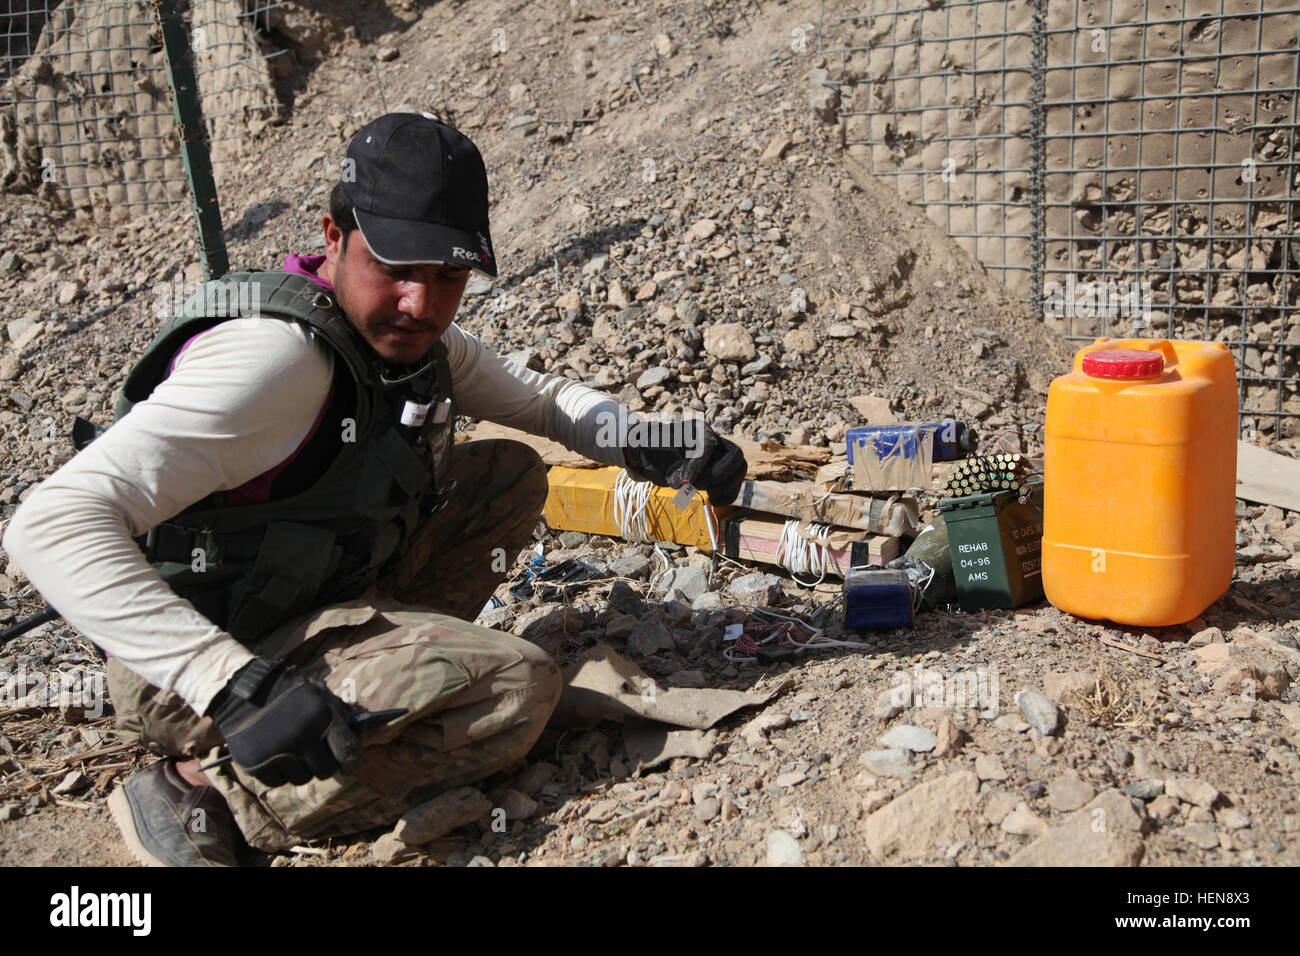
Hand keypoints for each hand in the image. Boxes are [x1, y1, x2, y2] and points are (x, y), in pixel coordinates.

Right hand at [207, 658, 358, 786]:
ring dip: (301, 769)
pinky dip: (280, 774)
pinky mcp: (256, 765)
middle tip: (316, 755)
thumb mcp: (318, 692)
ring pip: (302, 779)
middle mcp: (301, 739)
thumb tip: (358, 734)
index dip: (352, 762)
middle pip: (325, 771)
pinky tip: (276, 757)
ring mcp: (278, 754)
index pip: (347, 753)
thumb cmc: (288, 692)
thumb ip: (339, 712)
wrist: (243, 693)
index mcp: (320, 719)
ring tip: (293, 751)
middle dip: (323, 764)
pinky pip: (278, 783)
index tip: (349, 764)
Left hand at [622, 418, 746, 506]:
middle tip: (706, 488)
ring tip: (711, 497)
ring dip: (728, 487)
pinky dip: (728, 494)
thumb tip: (684, 482)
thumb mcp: (654, 454)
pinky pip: (734, 482)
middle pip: (735, 456)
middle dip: (722, 475)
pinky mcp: (719, 470)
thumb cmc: (651, 451)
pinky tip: (713, 500)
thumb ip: (667, 464)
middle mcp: (712, 440)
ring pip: (739, 469)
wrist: (652, 454)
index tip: (684, 481)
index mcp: (696, 430)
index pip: (709, 444)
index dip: (699, 464)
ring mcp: (719, 455)